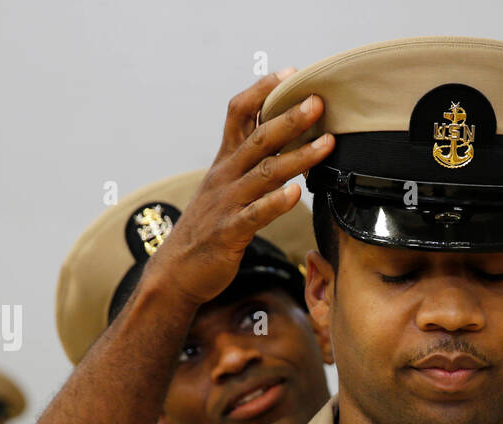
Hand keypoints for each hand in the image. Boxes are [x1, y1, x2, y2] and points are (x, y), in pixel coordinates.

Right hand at [144, 70, 335, 308]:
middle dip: (290, 118)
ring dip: (298, 157)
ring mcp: (227, 203)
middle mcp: (225, 176)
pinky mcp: (229, 232)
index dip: (263, 91)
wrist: (176, 271)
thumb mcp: (225, 187)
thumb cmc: (208, 228)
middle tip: (318, 102)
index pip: (239, 113)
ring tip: (326, 145)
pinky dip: (276, 203)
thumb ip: (250, 163)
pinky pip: (255, 214)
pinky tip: (296, 194)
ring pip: (265, 173)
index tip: (291, 74)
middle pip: (259, 138)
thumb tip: (284, 142)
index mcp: (224, 161)